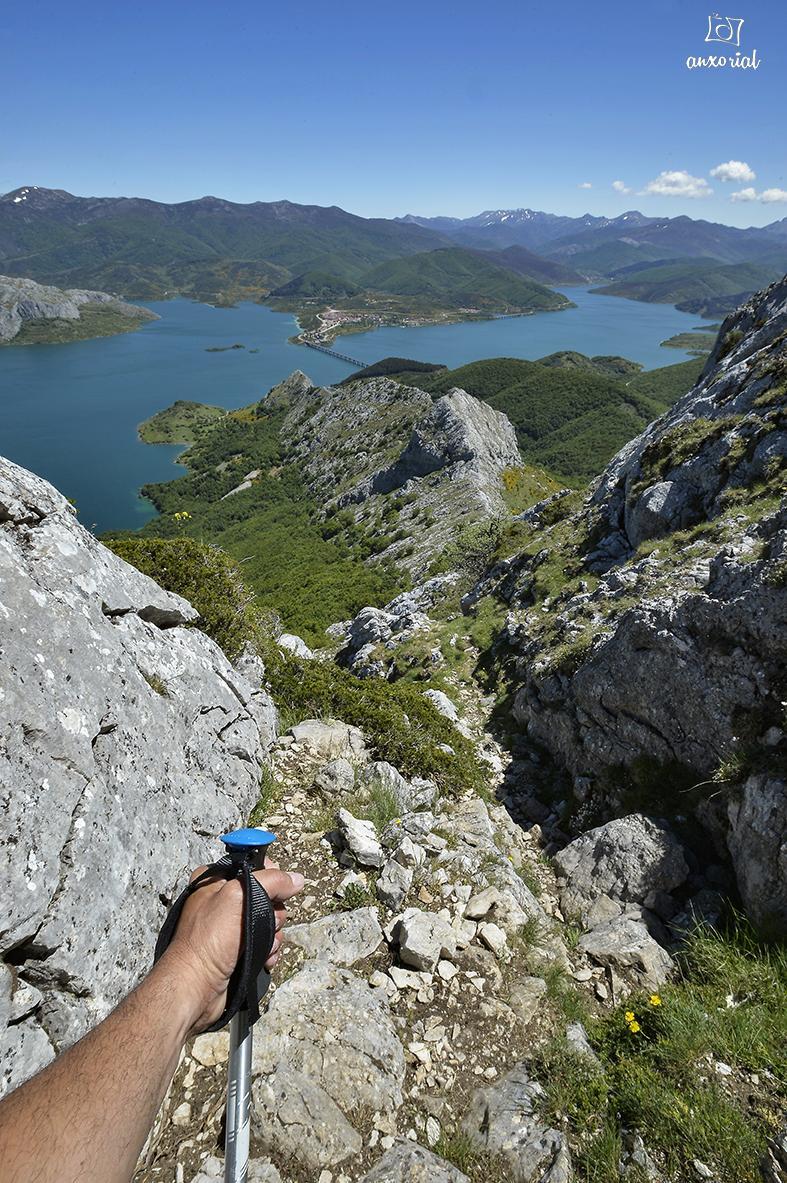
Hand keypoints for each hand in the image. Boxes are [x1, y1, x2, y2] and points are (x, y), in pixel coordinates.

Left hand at [159, 862, 304, 1034]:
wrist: (196, 988)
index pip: (254, 867)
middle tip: (264, 923)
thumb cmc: (207, 941)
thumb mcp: (239, 897)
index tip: (276, 891)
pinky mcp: (237, 949)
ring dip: (272, 936)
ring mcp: (230, 927)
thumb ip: (270, 881)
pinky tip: (264, 959)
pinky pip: (265, 943)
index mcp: (216, 881)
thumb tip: (295, 879)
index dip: (270, 878)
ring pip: (269, 922)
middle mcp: (222, 901)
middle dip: (273, 913)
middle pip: (267, 896)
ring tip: (262, 947)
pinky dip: (269, 951)